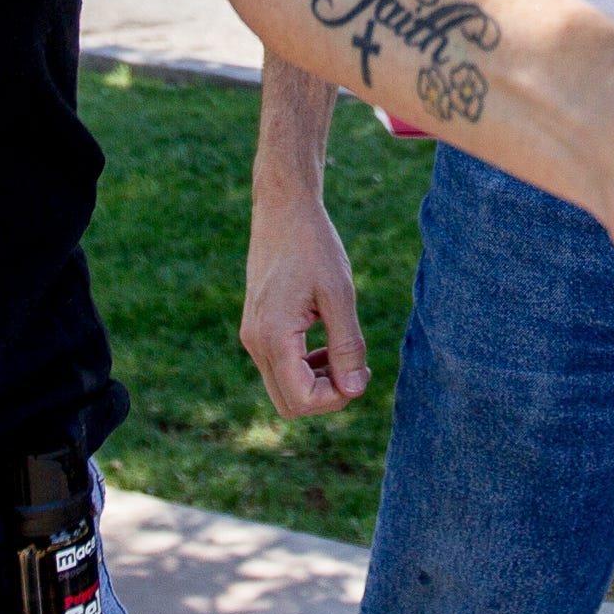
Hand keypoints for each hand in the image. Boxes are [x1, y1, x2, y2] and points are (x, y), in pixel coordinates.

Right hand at [241, 187, 369, 417]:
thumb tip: (356, 390)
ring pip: (284, 388)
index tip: (361, 371)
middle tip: (355, 366)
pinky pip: (280, 368)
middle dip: (326, 396)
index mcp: (273, 336)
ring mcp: (252, 337)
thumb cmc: (313, 246)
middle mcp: (255, 342)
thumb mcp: (339, 294)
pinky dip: (305, 368)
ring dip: (317, 383)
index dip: (336, 398)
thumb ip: (347, 345)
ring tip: (344, 353)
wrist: (283, 209)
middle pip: (289, 404)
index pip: (301, 400)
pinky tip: (327, 344)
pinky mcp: (257, 329)